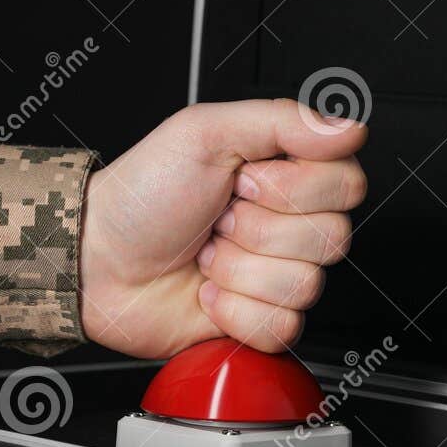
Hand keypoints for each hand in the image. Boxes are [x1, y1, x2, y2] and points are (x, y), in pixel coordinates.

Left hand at [79, 98, 367, 356]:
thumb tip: (349, 128)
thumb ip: (283, 120)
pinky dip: (233, 311)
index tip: (244, 180)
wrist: (98, 262)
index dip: (294, 187)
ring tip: (206, 255)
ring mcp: (275, 275)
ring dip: (239, 270)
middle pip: (332, 238)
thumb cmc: (141, 197)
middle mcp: (289, 225)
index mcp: (285, 174)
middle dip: (257, 229)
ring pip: (305, 285)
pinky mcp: (259, 322)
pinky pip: (281, 326)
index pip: (347, 184)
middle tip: (217, 218)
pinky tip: (206, 292)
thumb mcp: (204, 131)